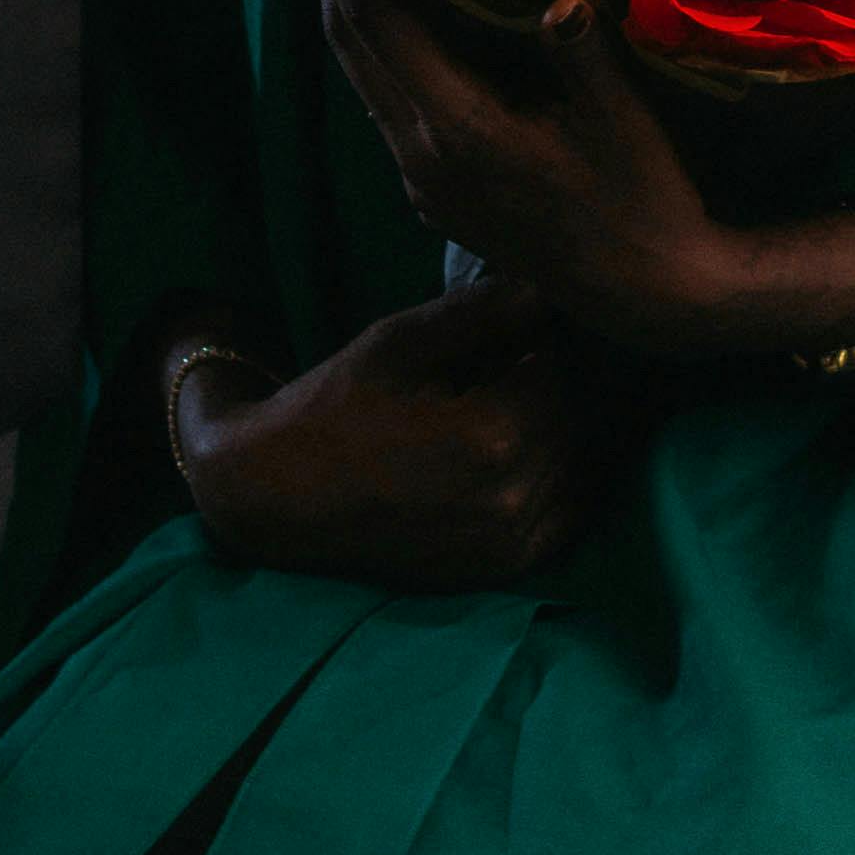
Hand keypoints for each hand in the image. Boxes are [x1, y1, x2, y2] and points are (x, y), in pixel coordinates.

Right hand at [166, 284, 598, 586]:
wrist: (278, 495)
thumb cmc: (335, 407)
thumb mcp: (401, 342)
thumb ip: (482, 312)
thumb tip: (545, 284)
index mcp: (493, 436)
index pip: (558, 369)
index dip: (535, 343)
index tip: (508, 332)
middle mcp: (512, 498)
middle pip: (574, 419)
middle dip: (547, 387)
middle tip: (504, 369)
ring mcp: (509, 544)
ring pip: (575, 467)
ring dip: (553, 433)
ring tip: (499, 411)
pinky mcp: (500, 570)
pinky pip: (563, 517)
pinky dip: (552, 481)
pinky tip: (508, 457)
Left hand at [306, 0, 738, 353]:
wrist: (646, 293)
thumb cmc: (642, 198)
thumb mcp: (622, 118)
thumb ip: (582, 53)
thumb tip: (557, 1)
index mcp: (458, 127)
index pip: (380, 23)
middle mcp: (422, 155)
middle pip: (354, 47)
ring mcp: (424, 182)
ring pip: (364, 82)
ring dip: (350, 18)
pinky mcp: (436, 199)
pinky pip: (386, 111)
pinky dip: (376, 59)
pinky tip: (395, 34)